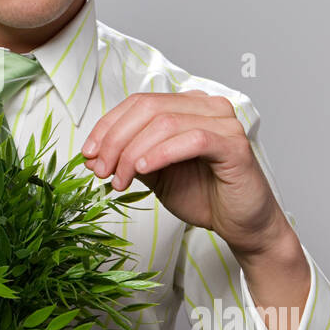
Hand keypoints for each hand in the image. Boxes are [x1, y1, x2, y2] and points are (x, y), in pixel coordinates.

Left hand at [80, 90, 288, 257]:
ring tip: (119, 179)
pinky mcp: (234, 145)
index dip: (107, 126)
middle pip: (148, 108)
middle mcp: (207, 107)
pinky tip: (144, 170)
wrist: (241, 226)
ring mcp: (224, 123)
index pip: (138, 103)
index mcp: (187, 106)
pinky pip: (192, 139)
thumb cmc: (203, 196)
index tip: (87, 154)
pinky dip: (161, 153)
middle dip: (115, 139)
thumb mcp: (154, 175)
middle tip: (99, 170)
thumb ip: (129, 157)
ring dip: (133, 151)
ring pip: (165, 122)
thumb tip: (91, 154)